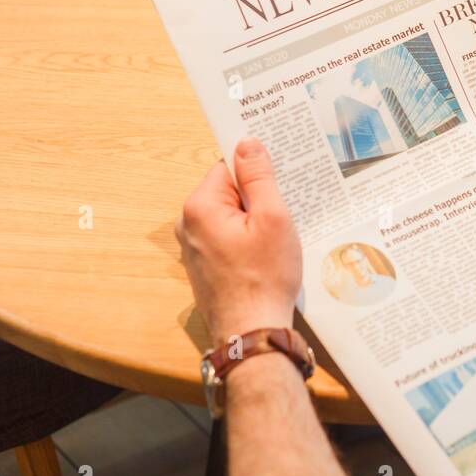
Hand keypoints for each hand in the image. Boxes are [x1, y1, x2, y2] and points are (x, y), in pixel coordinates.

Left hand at [175, 138, 301, 345]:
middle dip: (258, 197)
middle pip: (228, 191)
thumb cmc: (264, 277)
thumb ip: (259, 177)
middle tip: (286, 210)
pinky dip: (248, 239)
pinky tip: (268, 254)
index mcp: (200, 206)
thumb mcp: (272, 218)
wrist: (252, 333)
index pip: (228, 167)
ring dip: (255, 220)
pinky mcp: (205, 266)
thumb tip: (247, 142)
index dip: (257, 170)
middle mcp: (188, 224)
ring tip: (280, 236)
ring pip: (230, 216)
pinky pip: (228, 237)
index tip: (280, 176)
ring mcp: (194, 247)